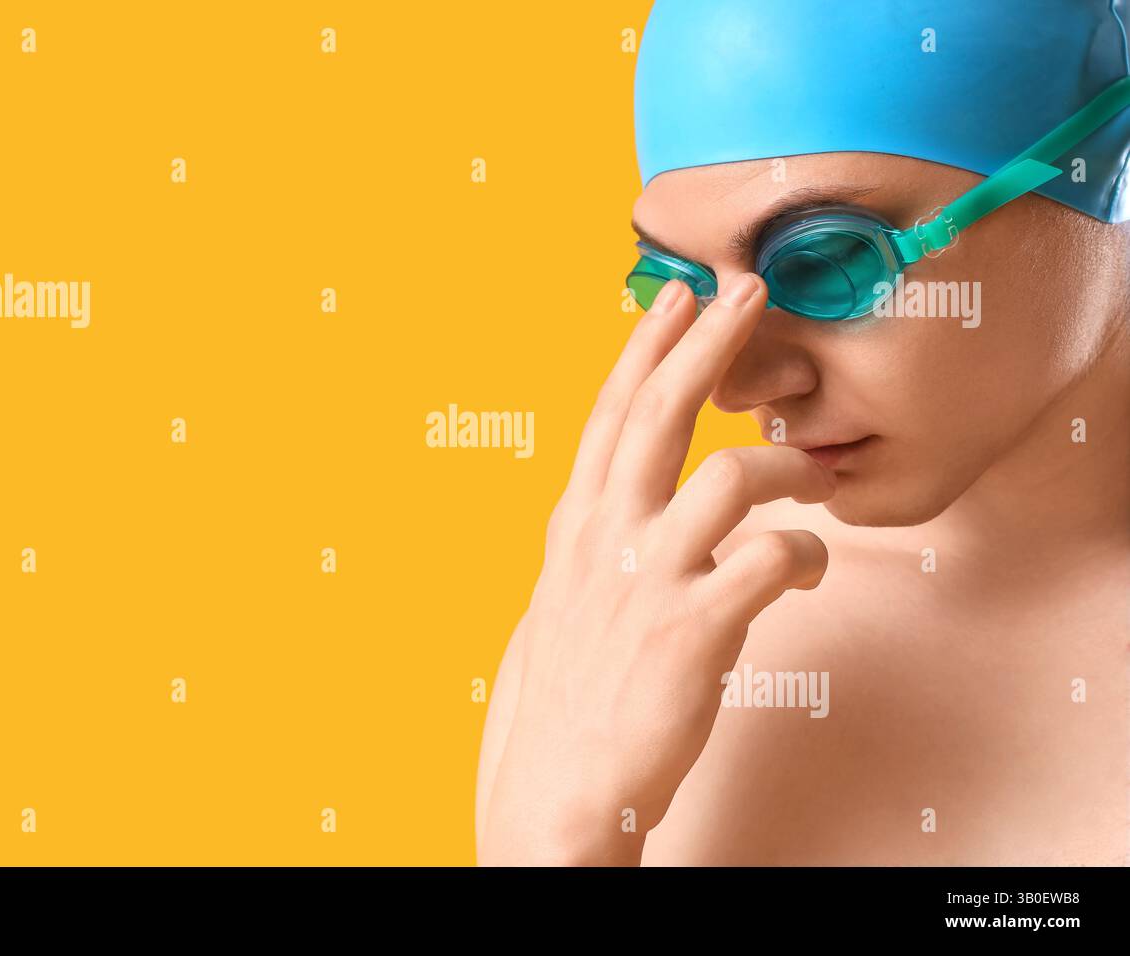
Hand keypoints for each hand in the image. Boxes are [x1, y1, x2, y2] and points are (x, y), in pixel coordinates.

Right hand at [477, 274, 835, 864]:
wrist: (557, 792)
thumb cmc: (559, 706)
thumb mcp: (554, 608)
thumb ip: (583, 552)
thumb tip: (600, 515)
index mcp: (573, 530)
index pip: (607, 417)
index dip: (642, 350)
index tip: (671, 296)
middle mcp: (605, 540)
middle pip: (657, 416)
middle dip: (705, 343)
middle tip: (748, 288)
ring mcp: (648, 582)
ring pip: (728, 477)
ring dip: (785, 465)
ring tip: (817, 470)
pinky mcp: (693, 631)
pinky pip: (772, 559)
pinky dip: (804, 553)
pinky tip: (807, 568)